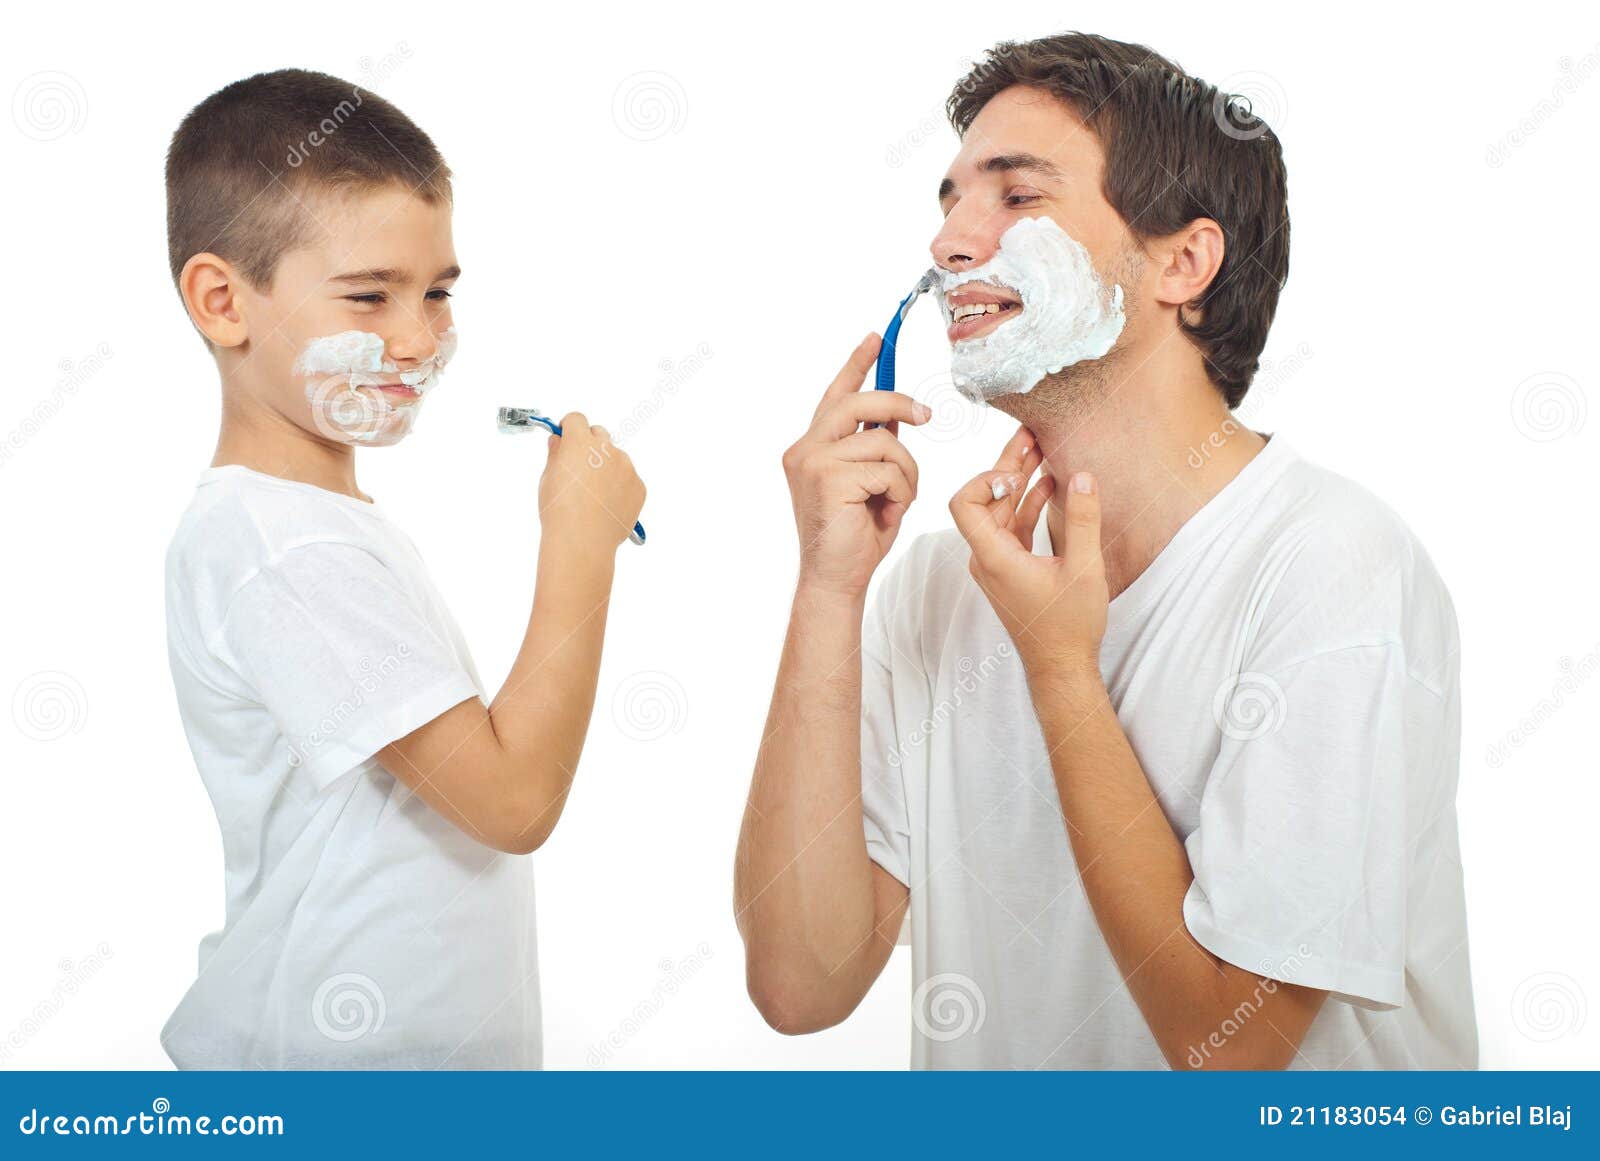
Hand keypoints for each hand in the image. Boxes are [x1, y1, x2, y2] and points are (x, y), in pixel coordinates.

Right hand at [538, 412, 646, 551]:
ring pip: (616, 458)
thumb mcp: (547, 478)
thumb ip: (555, 454)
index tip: (566, 437)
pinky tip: (606, 505)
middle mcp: (607, 450)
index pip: (576, 420)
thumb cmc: (560, 511)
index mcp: (580, 443)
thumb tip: (558, 441)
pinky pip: (628, 479)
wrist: (583, 539)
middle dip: (589, 444)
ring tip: (593, 495)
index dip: (569, 428)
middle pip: (599, 434)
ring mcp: (626, 467)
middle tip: (579, 466)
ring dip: (606, 467)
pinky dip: (619, 487)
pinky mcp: (639, 486)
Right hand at [782, 334, 931, 596]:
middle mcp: (804, 449)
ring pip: (884, 441)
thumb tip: (900, 418)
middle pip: (859, 403)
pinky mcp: (829, 479)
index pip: (836, 395)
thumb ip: (874, 448)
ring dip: (905, 472)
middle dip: (899, 404)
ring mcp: (813, 463)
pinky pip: (888, 468)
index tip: (876, 339)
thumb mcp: (869, 483)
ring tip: (896, 500)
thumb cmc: (854, 537)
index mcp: (810, 447)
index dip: (858, 364)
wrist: (836, 580)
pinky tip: (887, 512)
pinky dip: (900, 490)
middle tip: (926, 416)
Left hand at [948, 425, 1108, 681]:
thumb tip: (1082, 476)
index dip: (984, 480)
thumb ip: (1082, 520)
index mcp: (994, 557)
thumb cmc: (1069, 627)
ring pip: (999, 513)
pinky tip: (1048, 487)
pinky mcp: (1009, 568)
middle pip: (985, 501)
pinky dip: (1026, 506)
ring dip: (1019, 483)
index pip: (963, 505)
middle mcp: (986, 558)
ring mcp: (995, 564)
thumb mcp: (1084, 569)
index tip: (1016, 471)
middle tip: (1030, 436)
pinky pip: (1011, 528)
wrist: (1061, 666)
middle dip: (1007, 467)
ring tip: (1041, 451)